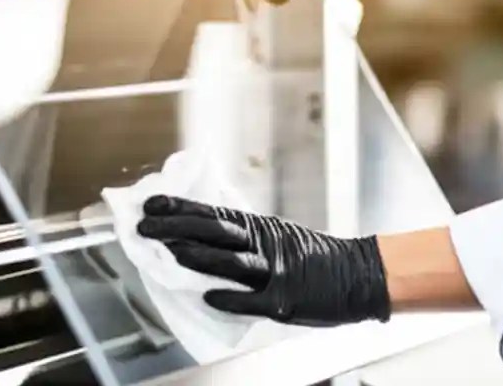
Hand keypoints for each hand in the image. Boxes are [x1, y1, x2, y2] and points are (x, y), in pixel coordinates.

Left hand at [137, 195, 390, 325]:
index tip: (150, 203)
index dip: (179, 208)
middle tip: (144, 226)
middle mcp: (264, 244)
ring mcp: (275, 271)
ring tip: (168, 252)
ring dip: (198, 256)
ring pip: (231, 261)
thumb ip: (240, 239)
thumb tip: (194, 237)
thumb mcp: (275, 238)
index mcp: (259, 228)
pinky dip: (232, 298)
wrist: (358, 275)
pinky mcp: (286, 299)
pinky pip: (254, 299)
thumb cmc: (314, 258)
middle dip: (176, 227)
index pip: (212, 213)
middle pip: (215, 232)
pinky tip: (209, 297)